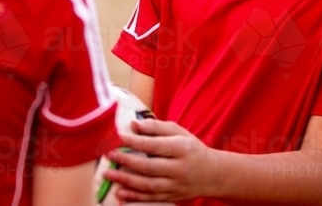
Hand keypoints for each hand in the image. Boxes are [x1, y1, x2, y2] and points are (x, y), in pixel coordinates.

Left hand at [103, 118, 218, 201]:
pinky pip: (151, 198)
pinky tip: (120, 194)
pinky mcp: (172, 197)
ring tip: (109, 174)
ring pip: (148, 185)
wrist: (212, 174)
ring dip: (126, 180)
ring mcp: (176, 185)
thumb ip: (157, 127)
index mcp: (182, 148)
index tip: (118, 136)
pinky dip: (134, 197)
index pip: (155, 145)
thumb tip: (134, 124)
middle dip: (126, 160)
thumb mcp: (180, 133)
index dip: (135, 141)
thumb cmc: (191, 149)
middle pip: (150, 166)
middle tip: (109, 154)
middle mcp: (180, 168)